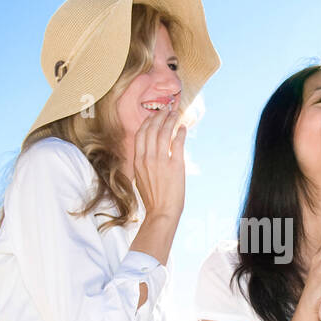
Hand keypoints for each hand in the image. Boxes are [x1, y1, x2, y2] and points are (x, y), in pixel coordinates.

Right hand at [133, 100, 186, 220]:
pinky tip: (183, 128)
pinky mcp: (175, 165)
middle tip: (166, 109)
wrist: (161, 212)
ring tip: (175, 114)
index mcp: (138, 161)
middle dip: (159, 116)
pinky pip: (177, 143)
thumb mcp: (141, 178)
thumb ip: (143, 163)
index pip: (141, 134)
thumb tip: (148, 153)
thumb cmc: (153, 198)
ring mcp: (161, 161)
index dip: (148, 122)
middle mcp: (147, 158)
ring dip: (170, 121)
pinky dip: (180, 132)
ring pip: (164, 133)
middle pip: (152, 129)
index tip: (153, 115)